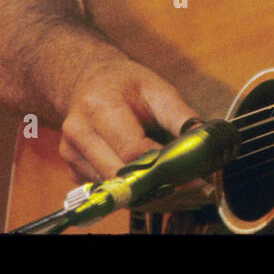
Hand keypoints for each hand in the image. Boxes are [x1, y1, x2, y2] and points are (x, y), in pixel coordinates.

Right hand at [57, 50, 201, 184]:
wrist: (90, 80)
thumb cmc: (127, 83)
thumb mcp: (158, 88)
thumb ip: (181, 116)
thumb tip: (203, 143)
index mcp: (100, 107)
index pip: (131, 150)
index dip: (162, 167)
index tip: (192, 176)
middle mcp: (79, 133)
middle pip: (120, 177)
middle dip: (156, 186)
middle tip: (189, 187)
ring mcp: (71, 155)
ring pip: (113, 190)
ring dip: (145, 193)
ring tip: (175, 185)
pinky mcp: (72, 170)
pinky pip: (105, 191)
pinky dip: (131, 192)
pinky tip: (151, 183)